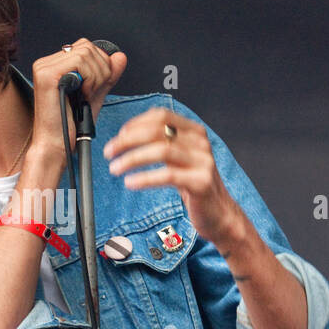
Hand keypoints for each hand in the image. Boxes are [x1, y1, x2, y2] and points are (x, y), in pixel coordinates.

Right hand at [31, 40, 127, 159]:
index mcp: (54, 65)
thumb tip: (119, 56)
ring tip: (86, 95)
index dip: (100, 63)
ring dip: (96, 76)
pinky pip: (79, 62)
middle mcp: (46, 64)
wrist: (57, 145)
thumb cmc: (71, 126)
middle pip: (87, 46)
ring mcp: (44, 68)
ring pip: (85, 52)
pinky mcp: (47, 75)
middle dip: (100, 69)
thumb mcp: (95, 94)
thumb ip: (107, 75)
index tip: (97, 85)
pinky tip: (82, 94)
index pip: (85, 46)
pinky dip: (89, 78)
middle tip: (93, 91)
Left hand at [103, 107, 246, 248]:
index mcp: (194, 131)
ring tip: (115, 168)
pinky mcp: (201, 182)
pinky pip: (168, 176)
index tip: (119, 135)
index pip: (161, 116)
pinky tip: (130, 182)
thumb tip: (126, 136)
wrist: (219, 213)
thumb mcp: (179, 159)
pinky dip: (145, 178)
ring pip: (162, 150)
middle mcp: (200, 142)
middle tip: (109, 152)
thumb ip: (162, 144)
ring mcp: (203, 161)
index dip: (136, 123)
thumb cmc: (194, 185)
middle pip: (158, 131)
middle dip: (128, 140)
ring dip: (132, 158)